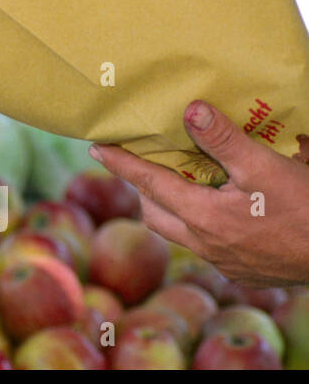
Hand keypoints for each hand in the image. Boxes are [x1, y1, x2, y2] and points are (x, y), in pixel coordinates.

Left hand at [91, 100, 308, 285]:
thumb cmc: (308, 209)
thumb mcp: (266, 167)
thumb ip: (225, 140)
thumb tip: (189, 111)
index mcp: (202, 216)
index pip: (148, 182)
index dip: (120, 163)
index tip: (95, 148)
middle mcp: (205, 244)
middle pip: (154, 214)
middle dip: (142, 188)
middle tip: (143, 164)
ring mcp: (225, 262)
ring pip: (179, 233)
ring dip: (171, 209)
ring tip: (179, 184)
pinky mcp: (245, 273)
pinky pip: (206, 248)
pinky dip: (200, 226)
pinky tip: (219, 212)